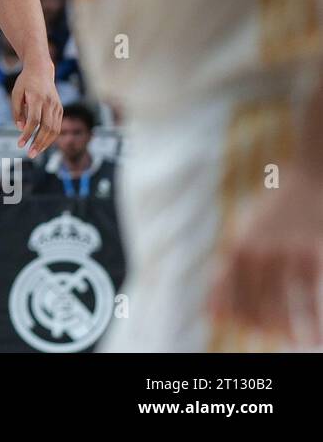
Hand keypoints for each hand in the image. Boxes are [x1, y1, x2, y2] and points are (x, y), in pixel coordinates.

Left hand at [11, 60, 60, 157]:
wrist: (41, 70)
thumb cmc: (25, 82)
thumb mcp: (16, 93)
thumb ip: (16, 111)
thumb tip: (19, 128)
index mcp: (36, 98)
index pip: (33, 121)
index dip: (27, 134)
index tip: (20, 144)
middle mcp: (49, 103)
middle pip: (46, 127)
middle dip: (38, 143)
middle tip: (30, 154)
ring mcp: (56, 106)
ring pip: (54, 129)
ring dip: (46, 143)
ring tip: (35, 152)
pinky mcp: (60, 108)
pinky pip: (57, 126)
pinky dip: (51, 137)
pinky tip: (42, 144)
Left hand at [208, 171, 322, 346]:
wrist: (309, 180)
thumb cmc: (273, 215)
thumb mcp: (244, 235)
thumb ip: (228, 272)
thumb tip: (212, 315)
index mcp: (237, 247)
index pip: (227, 291)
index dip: (231, 313)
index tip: (238, 326)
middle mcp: (258, 251)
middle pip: (255, 301)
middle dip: (262, 325)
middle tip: (272, 336)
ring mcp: (287, 252)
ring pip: (284, 303)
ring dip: (290, 329)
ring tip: (297, 343)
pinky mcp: (313, 252)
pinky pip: (313, 295)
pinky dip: (315, 322)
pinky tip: (317, 338)